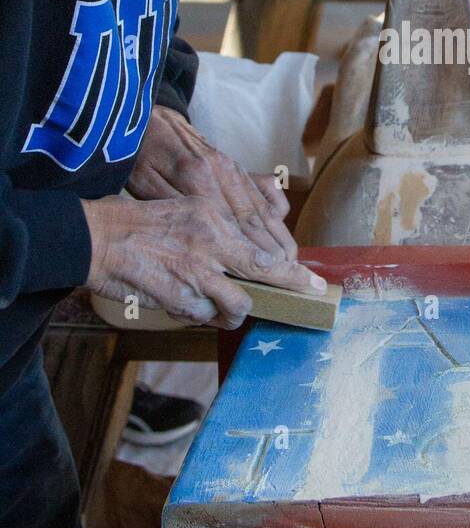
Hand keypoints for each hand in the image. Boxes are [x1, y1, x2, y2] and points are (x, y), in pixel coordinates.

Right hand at [83, 194, 323, 328]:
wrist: (97, 237)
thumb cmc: (142, 223)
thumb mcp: (188, 210)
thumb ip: (221, 231)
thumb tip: (251, 256)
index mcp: (214, 218)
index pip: (263, 249)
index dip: (292, 271)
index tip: (314, 283)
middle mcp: (210, 243)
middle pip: (263, 274)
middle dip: (287, 290)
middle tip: (301, 300)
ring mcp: (194, 272)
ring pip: (238, 304)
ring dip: (235, 310)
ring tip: (225, 306)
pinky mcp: (177, 296)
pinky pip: (204, 317)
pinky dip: (201, 315)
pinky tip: (189, 303)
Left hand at [128, 105, 306, 279]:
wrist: (151, 124)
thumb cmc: (143, 160)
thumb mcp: (145, 187)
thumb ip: (172, 211)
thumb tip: (195, 244)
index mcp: (198, 180)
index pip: (234, 224)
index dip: (255, 253)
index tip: (269, 276)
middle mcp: (223, 174)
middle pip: (257, 220)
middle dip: (276, 252)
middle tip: (288, 278)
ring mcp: (235, 169)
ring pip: (265, 207)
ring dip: (280, 236)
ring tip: (290, 262)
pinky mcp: (239, 165)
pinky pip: (267, 187)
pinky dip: (278, 208)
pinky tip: (281, 228)